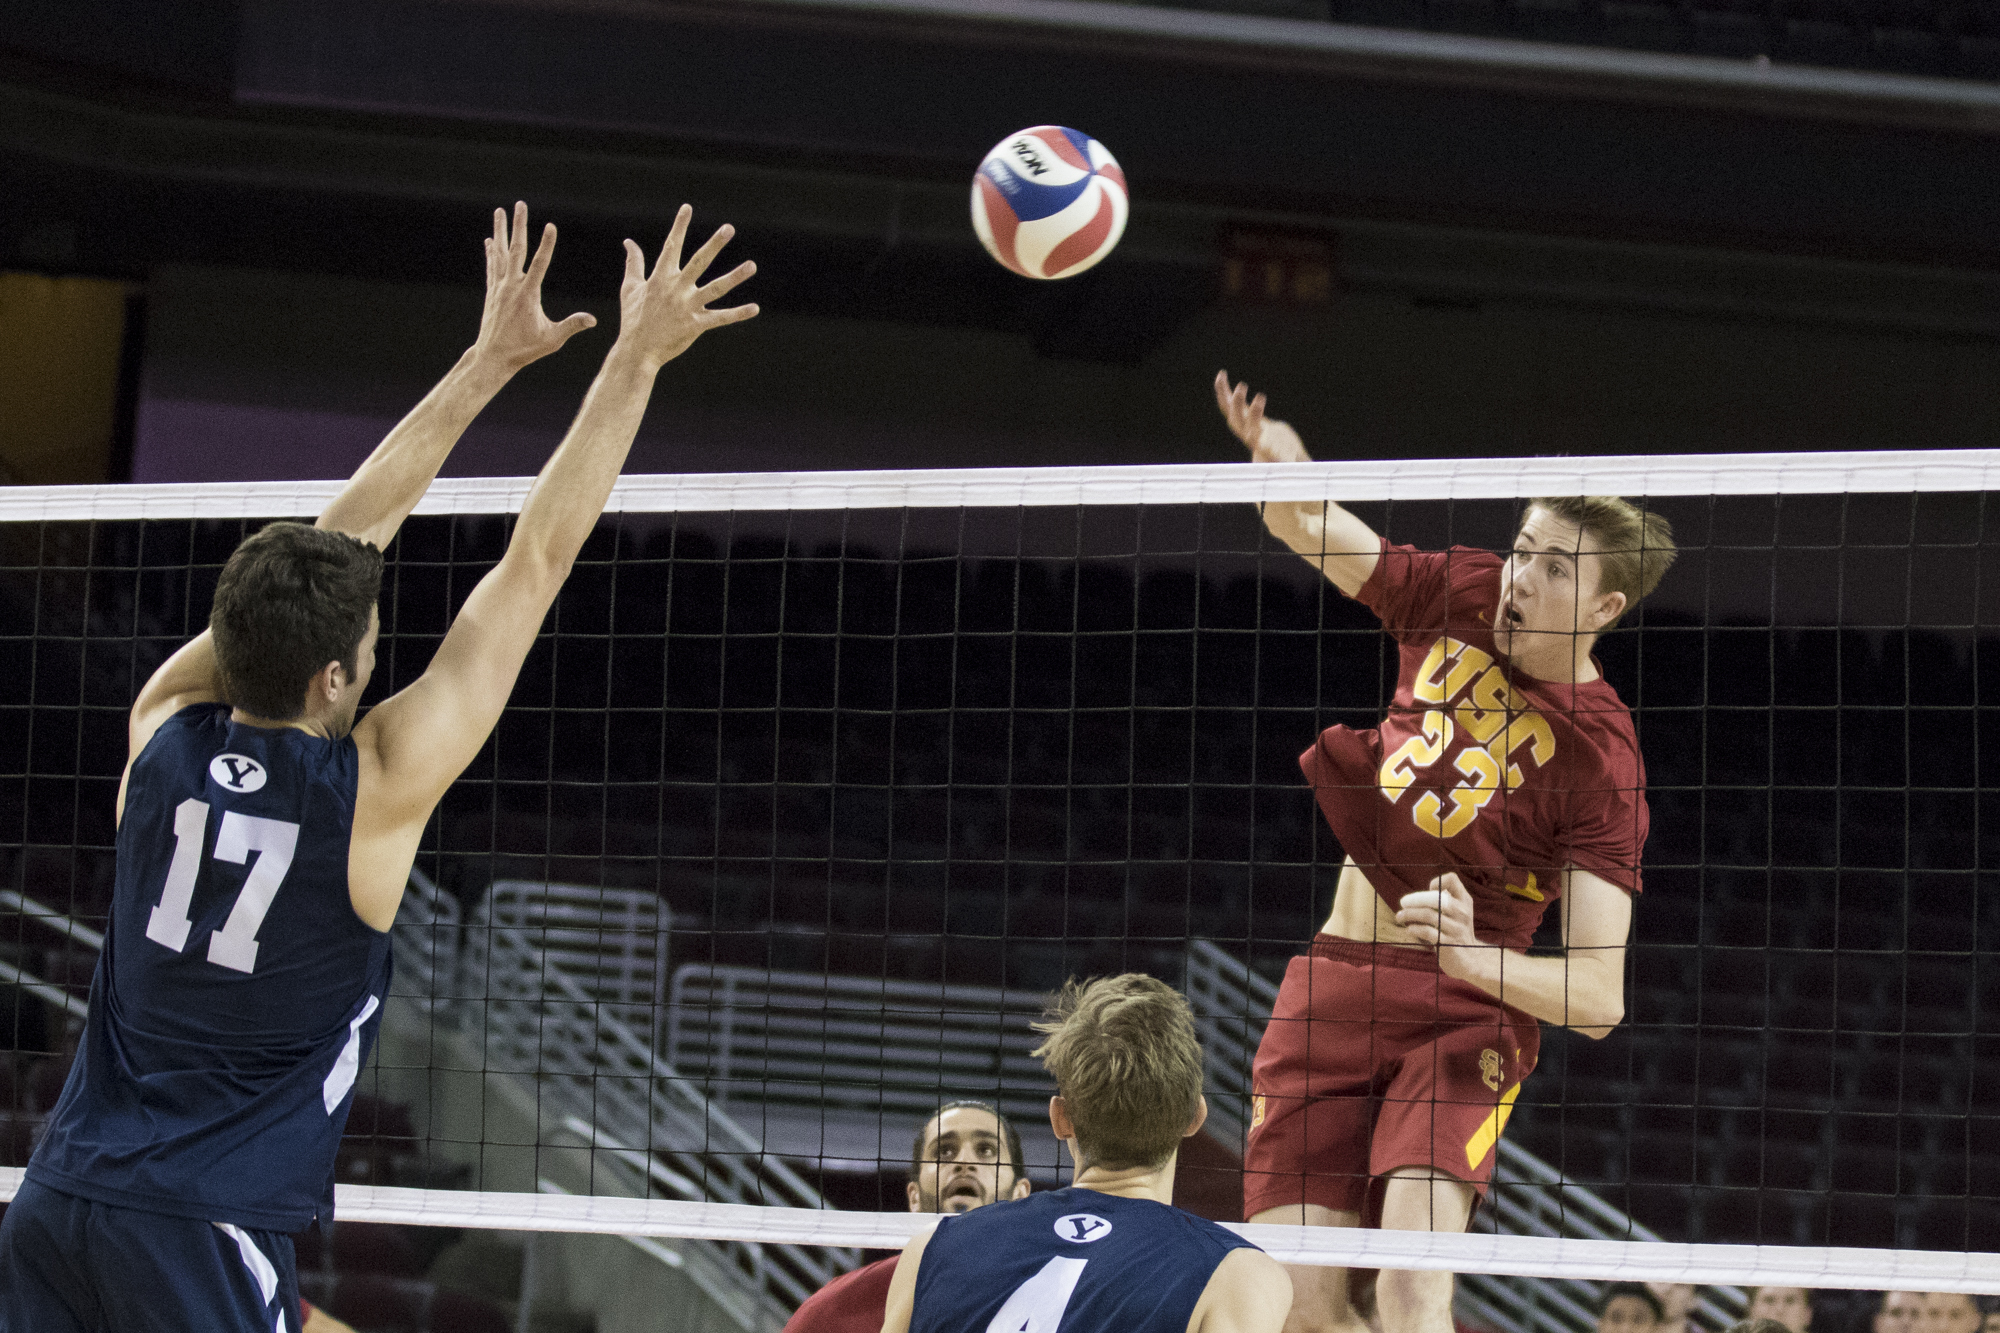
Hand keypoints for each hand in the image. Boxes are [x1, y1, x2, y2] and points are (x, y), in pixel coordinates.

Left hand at [474, 202, 597, 370]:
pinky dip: (492, 252)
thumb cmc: (524, 350)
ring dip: (500, 231)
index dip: (547, 244)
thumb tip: (593, 320)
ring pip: (500, 253)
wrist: (492, 356)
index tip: (551, 225)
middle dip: (519, 226)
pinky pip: (492, 266)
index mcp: (527, 295)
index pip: (539, 264)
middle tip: (521, 205)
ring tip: (500, 211)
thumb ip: (571, 326)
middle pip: (516, 250)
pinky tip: (490, 240)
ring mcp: (499, 287)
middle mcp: (511, 286)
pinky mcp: (492, 292)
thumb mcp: (552, 339)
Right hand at [615, 205, 758, 372]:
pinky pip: (721, 318)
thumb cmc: (633, 318)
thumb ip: (633, 263)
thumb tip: (628, 242)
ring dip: (735, 276)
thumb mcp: (630, 288)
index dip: (679, 226)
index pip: (672, 246)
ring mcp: (688, 306)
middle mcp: (676, 288)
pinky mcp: (696, 324)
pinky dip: (738, 314)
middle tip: (729, 228)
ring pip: (716, 288)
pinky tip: (755, 308)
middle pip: (699, 261)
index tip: (687, 208)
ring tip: (752, 265)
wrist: (637, 350)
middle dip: (714, 244)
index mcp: (660, 277)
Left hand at [1214, 371, 1310, 462]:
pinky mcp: (1240, 417)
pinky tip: (1221, 375)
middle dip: (1236, 403)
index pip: (1253, 427)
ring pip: (1228, 410)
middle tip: (1241, 386)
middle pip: (1236, 419)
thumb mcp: (1288, 460)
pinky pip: (1227, 403)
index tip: (1260, 397)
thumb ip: (1290, 461)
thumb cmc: (1285, 458)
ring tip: (1222, 375)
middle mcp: (1246, 433)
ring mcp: (1241, 425)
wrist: (1273, 457)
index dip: (1254, 413)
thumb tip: (1297, 465)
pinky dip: (1223, 390)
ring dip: (1223, 394)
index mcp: (1260, 440)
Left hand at [1395, 872, 1479, 961]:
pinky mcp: (1448, 943)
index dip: (1438, 881)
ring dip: (1409, 914)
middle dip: (1415, 899)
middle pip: (1436, 898)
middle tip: (1402, 903)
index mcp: (1464, 901)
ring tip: (1400, 916)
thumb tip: (1419, 895)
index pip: (1452, 880)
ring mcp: (1456, 929)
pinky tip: (1409, 929)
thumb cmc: (1457, 931)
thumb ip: (1445, 899)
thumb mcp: (1457, 912)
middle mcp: (1462, 913)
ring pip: (1428, 915)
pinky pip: (1427, 932)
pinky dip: (1415, 928)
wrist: (1470, 958)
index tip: (1429, 890)